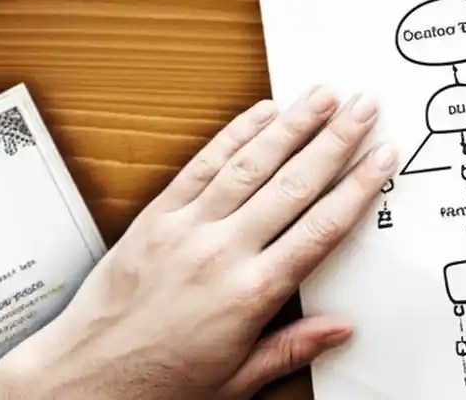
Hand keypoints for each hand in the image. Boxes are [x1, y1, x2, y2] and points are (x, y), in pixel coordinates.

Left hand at [0, 88, 396, 399]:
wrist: (83, 379)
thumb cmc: (158, 385)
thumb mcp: (236, 381)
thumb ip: (292, 349)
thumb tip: (341, 329)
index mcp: (251, 294)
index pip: (321, 228)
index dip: (358, 188)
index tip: (382, 158)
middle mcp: (222, 252)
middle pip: (294, 184)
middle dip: (336, 140)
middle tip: (365, 106)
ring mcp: (187, 228)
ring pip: (251, 164)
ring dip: (292, 124)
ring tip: (322, 95)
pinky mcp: (156, 217)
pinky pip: (202, 165)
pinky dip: (234, 135)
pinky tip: (261, 113)